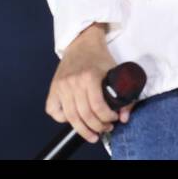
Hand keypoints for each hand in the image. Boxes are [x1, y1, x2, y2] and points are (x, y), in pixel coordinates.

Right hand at [44, 24, 133, 143]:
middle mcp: (73, 82)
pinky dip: (62, 119)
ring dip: (83, 130)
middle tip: (105, 129)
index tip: (113, 119)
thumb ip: (124, 95)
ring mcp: (61, 86)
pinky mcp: (53, 88)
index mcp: (90, 77)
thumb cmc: (101, 59)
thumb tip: (124, 118)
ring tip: (93, 133)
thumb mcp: (116, 72)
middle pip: (84, 115)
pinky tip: (74, 119)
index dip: (107, 118)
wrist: (82, 44)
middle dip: (97, 127)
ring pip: (70, 117)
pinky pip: (53, 111)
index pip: (98, 107)